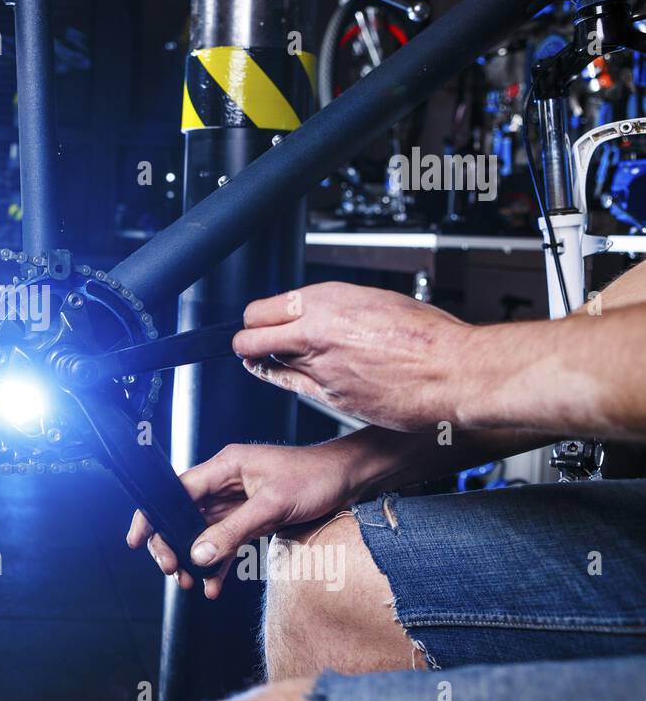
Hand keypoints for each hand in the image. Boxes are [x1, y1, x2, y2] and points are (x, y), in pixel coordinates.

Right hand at [126, 440, 366, 598]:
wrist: (351, 480)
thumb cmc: (316, 479)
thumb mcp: (272, 506)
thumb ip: (233, 531)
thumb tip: (197, 553)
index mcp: (225, 466)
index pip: (176, 490)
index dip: (153, 515)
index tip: (139, 540)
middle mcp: (226, 482)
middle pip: (184, 513)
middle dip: (173, 543)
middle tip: (172, 570)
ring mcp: (239, 501)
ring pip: (203, 531)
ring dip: (195, 557)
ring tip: (189, 583)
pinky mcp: (252, 517)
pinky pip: (226, 541)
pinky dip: (219, 562)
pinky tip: (214, 584)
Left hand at [232, 282, 471, 431]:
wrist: (454, 371)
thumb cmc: (428, 335)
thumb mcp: (375, 301)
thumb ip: (338, 307)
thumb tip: (316, 311)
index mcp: (326, 301)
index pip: (261, 310)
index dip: (256, 317)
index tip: (256, 320)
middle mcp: (315, 334)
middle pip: (251, 339)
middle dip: (246, 341)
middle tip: (248, 343)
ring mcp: (320, 369)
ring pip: (269, 366)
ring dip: (263, 362)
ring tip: (261, 359)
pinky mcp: (331, 399)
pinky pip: (295, 388)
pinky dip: (289, 382)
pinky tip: (287, 377)